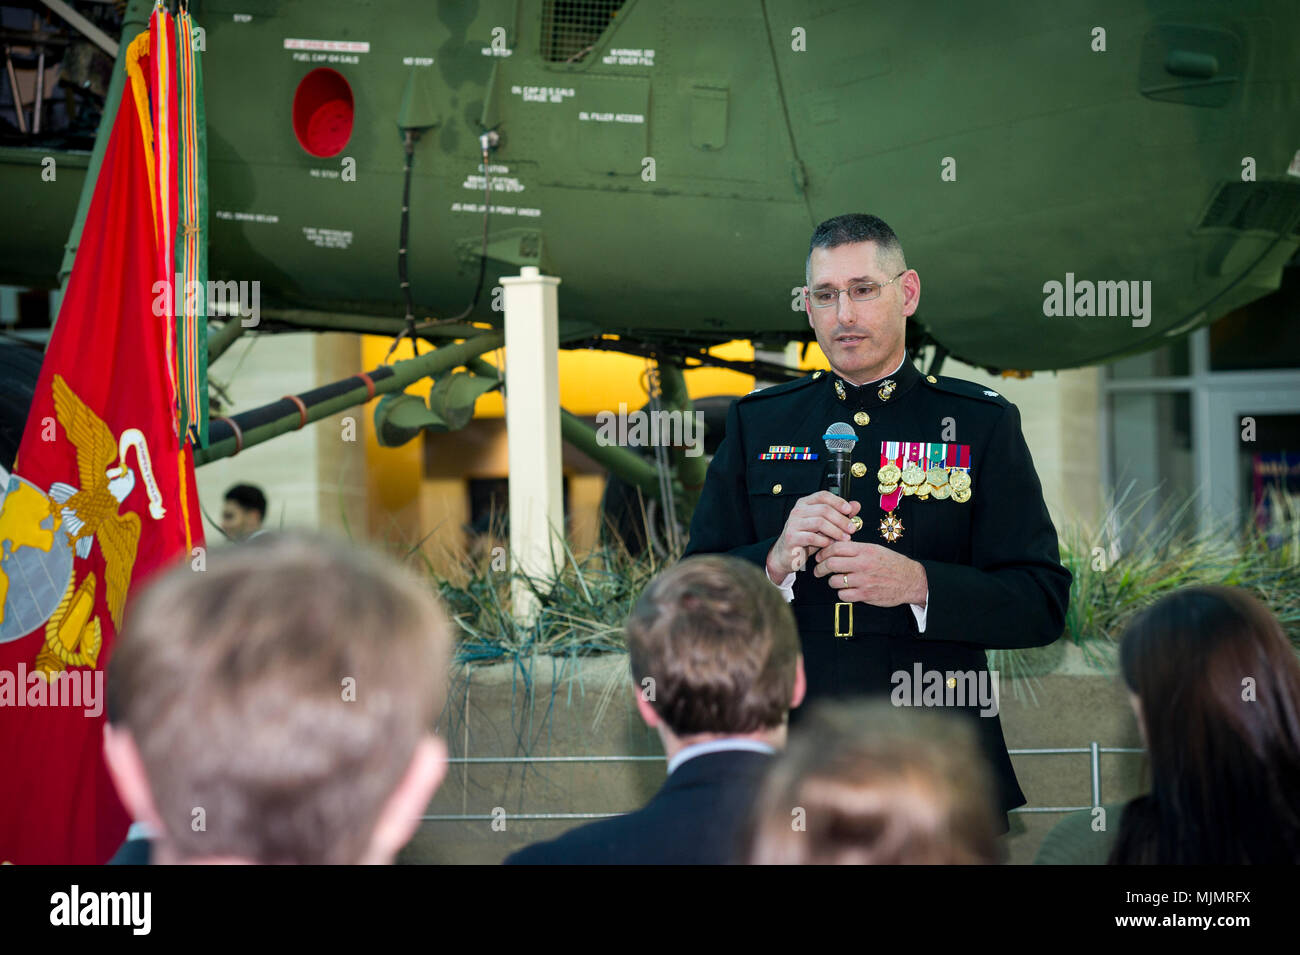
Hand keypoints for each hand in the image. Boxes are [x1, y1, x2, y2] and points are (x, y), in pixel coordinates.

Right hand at [766, 491, 860, 580]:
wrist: (787, 555)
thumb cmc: (807, 538)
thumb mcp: (824, 525)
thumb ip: (839, 514)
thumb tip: (856, 505)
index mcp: (805, 503)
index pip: (823, 495)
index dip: (838, 501)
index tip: (849, 510)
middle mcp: (797, 511)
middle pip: (824, 509)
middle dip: (841, 520)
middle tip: (852, 529)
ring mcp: (793, 523)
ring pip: (819, 522)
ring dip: (836, 531)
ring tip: (845, 538)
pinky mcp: (791, 537)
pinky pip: (812, 537)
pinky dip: (824, 541)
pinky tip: (830, 544)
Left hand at [812, 541, 927, 606]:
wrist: (911, 580)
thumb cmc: (893, 564)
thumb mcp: (875, 549)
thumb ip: (856, 549)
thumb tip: (835, 547)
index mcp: (865, 550)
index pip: (836, 547)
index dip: (823, 552)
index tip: (819, 556)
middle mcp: (863, 564)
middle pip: (831, 564)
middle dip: (820, 567)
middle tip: (818, 570)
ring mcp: (864, 580)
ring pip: (834, 581)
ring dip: (832, 581)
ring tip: (835, 580)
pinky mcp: (866, 594)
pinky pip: (843, 595)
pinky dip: (841, 593)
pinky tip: (846, 590)